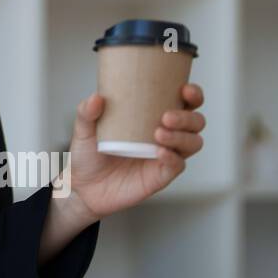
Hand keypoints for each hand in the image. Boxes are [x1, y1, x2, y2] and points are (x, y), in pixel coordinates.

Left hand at [62, 83, 205, 224]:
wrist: (82, 187)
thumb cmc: (88, 154)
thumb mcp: (84, 130)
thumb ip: (86, 112)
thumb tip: (96, 98)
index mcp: (151, 117)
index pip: (183, 103)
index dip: (192, 95)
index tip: (184, 89)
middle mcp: (164, 135)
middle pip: (195, 122)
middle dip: (187, 117)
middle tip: (166, 116)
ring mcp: (164, 156)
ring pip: (193, 143)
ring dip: (182, 136)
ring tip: (158, 133)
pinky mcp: (160, 176)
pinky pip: (177, 165)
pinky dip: (173, 157)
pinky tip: (159, 152)